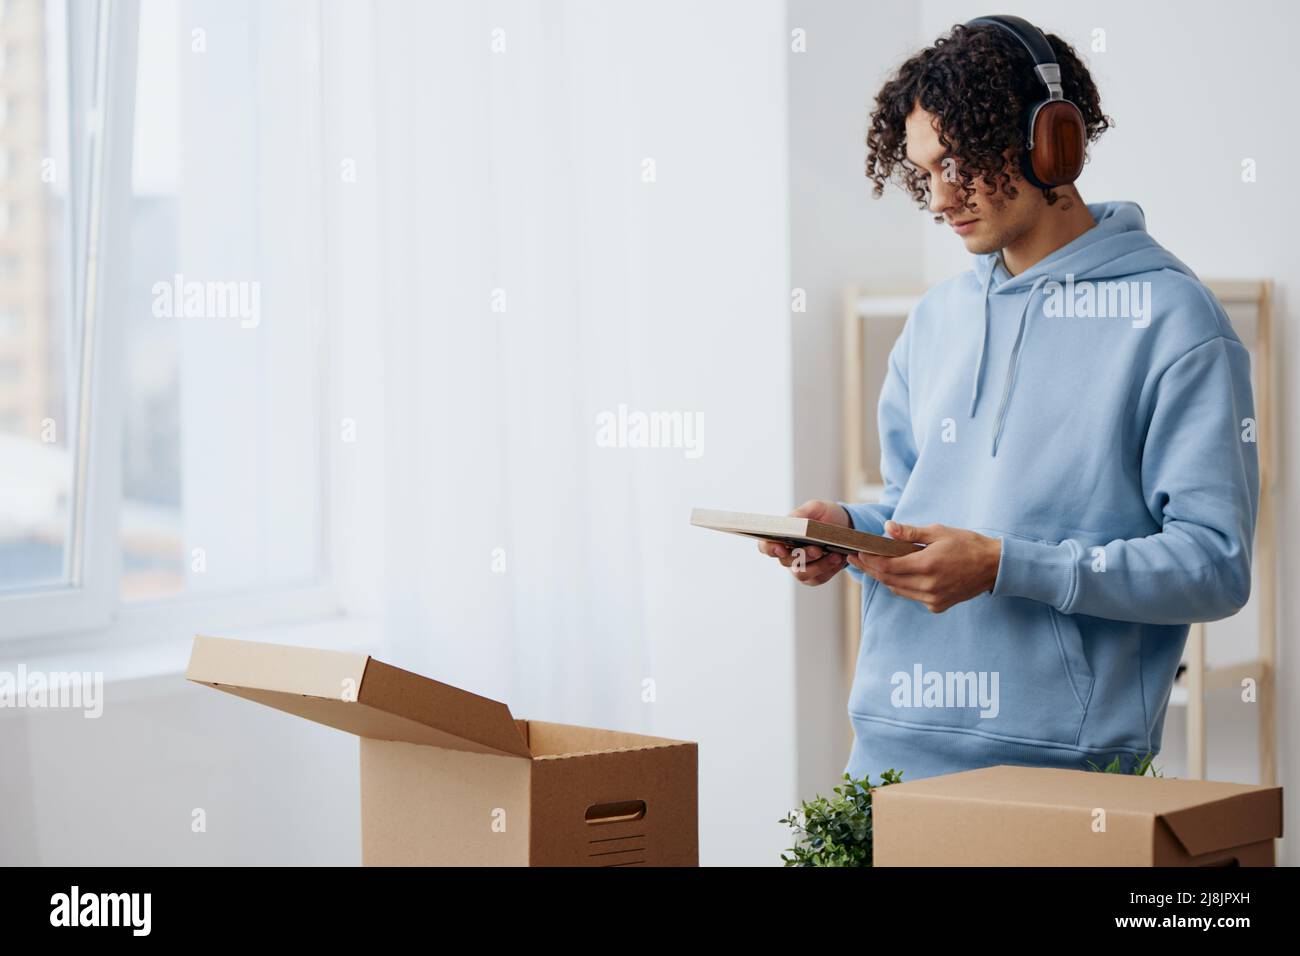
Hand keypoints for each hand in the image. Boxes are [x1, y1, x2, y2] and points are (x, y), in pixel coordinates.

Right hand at [757, 499, 849, 585]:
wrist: (845, 526)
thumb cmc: (825, 515)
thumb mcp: (815, 508)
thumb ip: (800, 514)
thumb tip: (789, 522)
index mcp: (782, 537)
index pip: (766, 546)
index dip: (769, 549)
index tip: (781, 548)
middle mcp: (787, 555)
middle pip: (786, 561)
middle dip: (802, 556)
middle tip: (818, 549)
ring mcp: (800, 567)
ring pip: (802, 574)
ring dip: (819, 566)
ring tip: (835, 555)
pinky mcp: (814, 577)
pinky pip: (818, 578)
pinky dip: (829, 569)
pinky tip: (839, 559)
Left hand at [848, 520, 1001, 612]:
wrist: (994, 566)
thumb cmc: (967, 544)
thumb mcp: (938, 532)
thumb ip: (910, 533)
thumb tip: (886, 528)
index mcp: (926, 565)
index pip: (887, 566)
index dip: (869, 560)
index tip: (857, 552)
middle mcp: (928, 586)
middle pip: (888, 579)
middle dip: (870, 569)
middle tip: (855, 559)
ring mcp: (933, 599)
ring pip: (898, 590)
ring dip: (884, 578)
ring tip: (871, 565)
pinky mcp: (938, 606)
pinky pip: (912, 596)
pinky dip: (902, 586)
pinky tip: (898, 575)